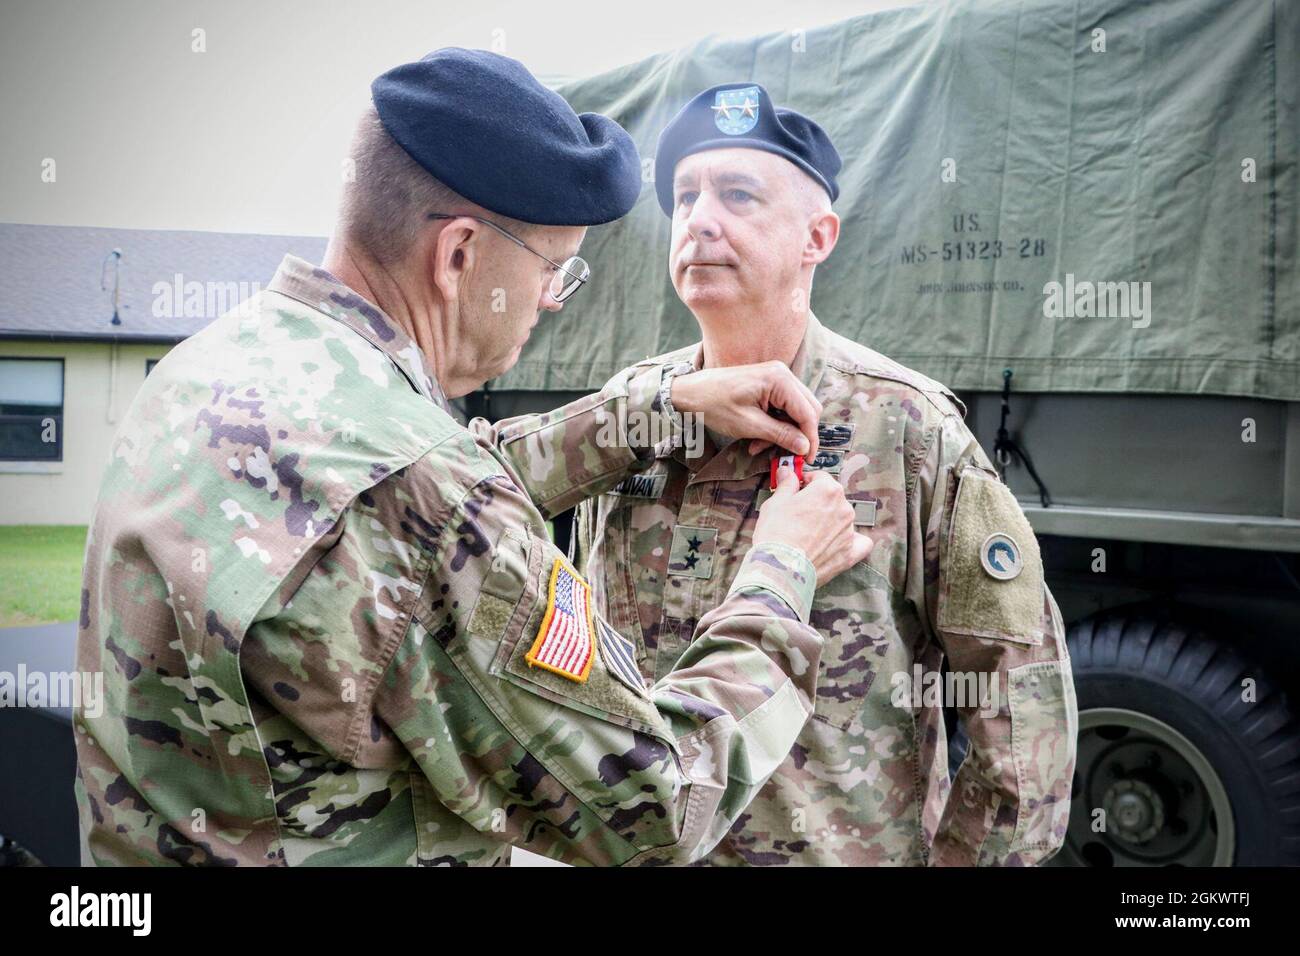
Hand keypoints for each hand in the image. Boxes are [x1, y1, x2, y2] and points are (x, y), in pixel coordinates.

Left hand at [669, 361, 821, 459]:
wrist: (691, 392)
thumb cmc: (714, 405)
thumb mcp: (749, 425)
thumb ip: (780, 435)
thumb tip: (804, 446)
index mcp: (779, 380)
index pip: (807, 413)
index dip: (810, 438)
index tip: (807, 458)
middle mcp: (782, 374)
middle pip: (807, 410)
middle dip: (797, 435)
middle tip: (784, 455)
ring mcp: (776, 378)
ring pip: (795, 412)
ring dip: (783, 432)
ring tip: (759, 446)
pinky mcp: (769, 385)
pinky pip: (782, 409)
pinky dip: (774, 425)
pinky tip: (757, 438)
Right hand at [752, 464, 871, 585]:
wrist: (781, 569)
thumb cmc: (776, 534)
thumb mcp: (775, 502)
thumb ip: (786, 484)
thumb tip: (787, 472)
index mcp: (828, 490)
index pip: (819, 477)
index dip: (806, 482)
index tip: (797, 489)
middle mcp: (844, 508)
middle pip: (833, 498)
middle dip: (818, 502)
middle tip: (798, 514)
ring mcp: (849, 532)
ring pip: (843, 519)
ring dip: (830, 521)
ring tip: (809, 533)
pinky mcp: (850, 553)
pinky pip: (860, 543)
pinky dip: (852, 541)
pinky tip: (838, 543)